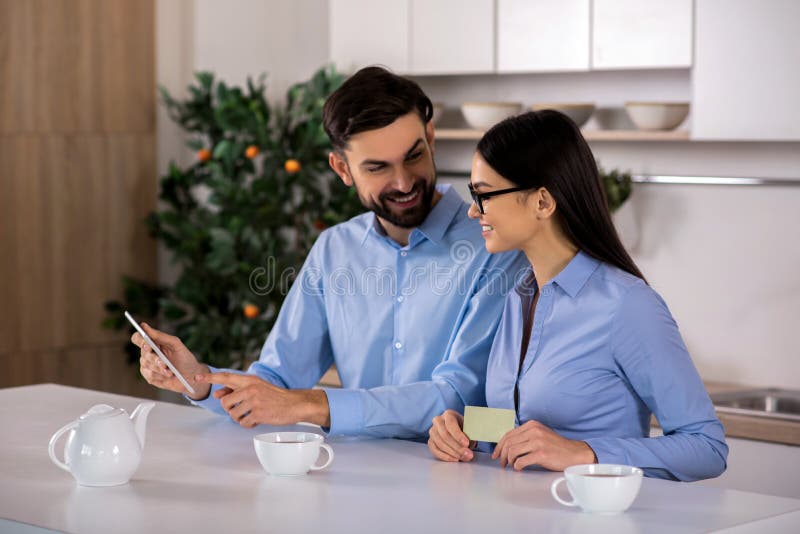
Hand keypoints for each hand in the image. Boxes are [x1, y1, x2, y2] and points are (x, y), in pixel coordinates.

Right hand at [131, 323, 209, 399]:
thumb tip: (143, 325)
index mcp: (152, 342)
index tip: (148, 345)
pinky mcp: (149, 376)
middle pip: (143, 353)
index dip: (140, 340)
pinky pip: (150, 375)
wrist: (191, 375)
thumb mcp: (175, 344)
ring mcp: (147, 365)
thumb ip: (160, 336)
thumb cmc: (184, 357)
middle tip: (164, 363)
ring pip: (146, 365)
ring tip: (170, 372)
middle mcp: (147, 353)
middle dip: (155, 358)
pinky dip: (160, 376)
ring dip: (159, 368)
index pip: (137, 338)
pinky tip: (168, 376)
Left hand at [195, 372, 330, 428]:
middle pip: (225, 402)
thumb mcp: (256, 388)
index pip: (226, 377)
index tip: (197, 377)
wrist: (294, 404)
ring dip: (240, 418)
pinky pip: (243, 422)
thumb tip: (217, 394)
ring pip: (233, 414)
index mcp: (249, 380)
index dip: (210, 377)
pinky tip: (257, 419)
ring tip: (252, 414)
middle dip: (230, 409)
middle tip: (242, 409)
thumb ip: (236, 389)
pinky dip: (248, 424)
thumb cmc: (274, 396)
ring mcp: (254, 401)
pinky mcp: (258, 413)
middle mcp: (250, 388)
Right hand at [428, 409, 475, 461]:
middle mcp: (438, 421)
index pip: (451, 424)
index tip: (466, 444)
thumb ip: (470, 433)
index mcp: (448, 414)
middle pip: (445, 435)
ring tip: (464, 458)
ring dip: (453, 453)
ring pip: (440, 444)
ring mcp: (432, 431)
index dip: (458, 435)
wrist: (458, 431)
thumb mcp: (470, 427)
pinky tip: (454, 459)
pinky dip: (445, 456)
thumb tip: (471, 443)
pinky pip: (434, 450)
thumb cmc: (465, 428)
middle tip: (468, 454)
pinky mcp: (430, 441)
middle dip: (457, 447)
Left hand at [492, 420, 596, 471]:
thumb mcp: (540, 434)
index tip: (496, 454)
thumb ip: (526, 436)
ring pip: (512, 452)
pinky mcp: (541, 454)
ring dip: (508, 461)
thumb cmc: (556, 446)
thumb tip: (507, 445)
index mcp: (532, 425)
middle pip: (508, 443)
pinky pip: (521, 461)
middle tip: (502, 463)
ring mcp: (538, 442)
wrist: (574, 453)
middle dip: (501, 455)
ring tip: (511, 466)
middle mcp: (534, 431)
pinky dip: (517, 466)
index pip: (508, 434)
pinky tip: (519, 468)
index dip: (499, 446)